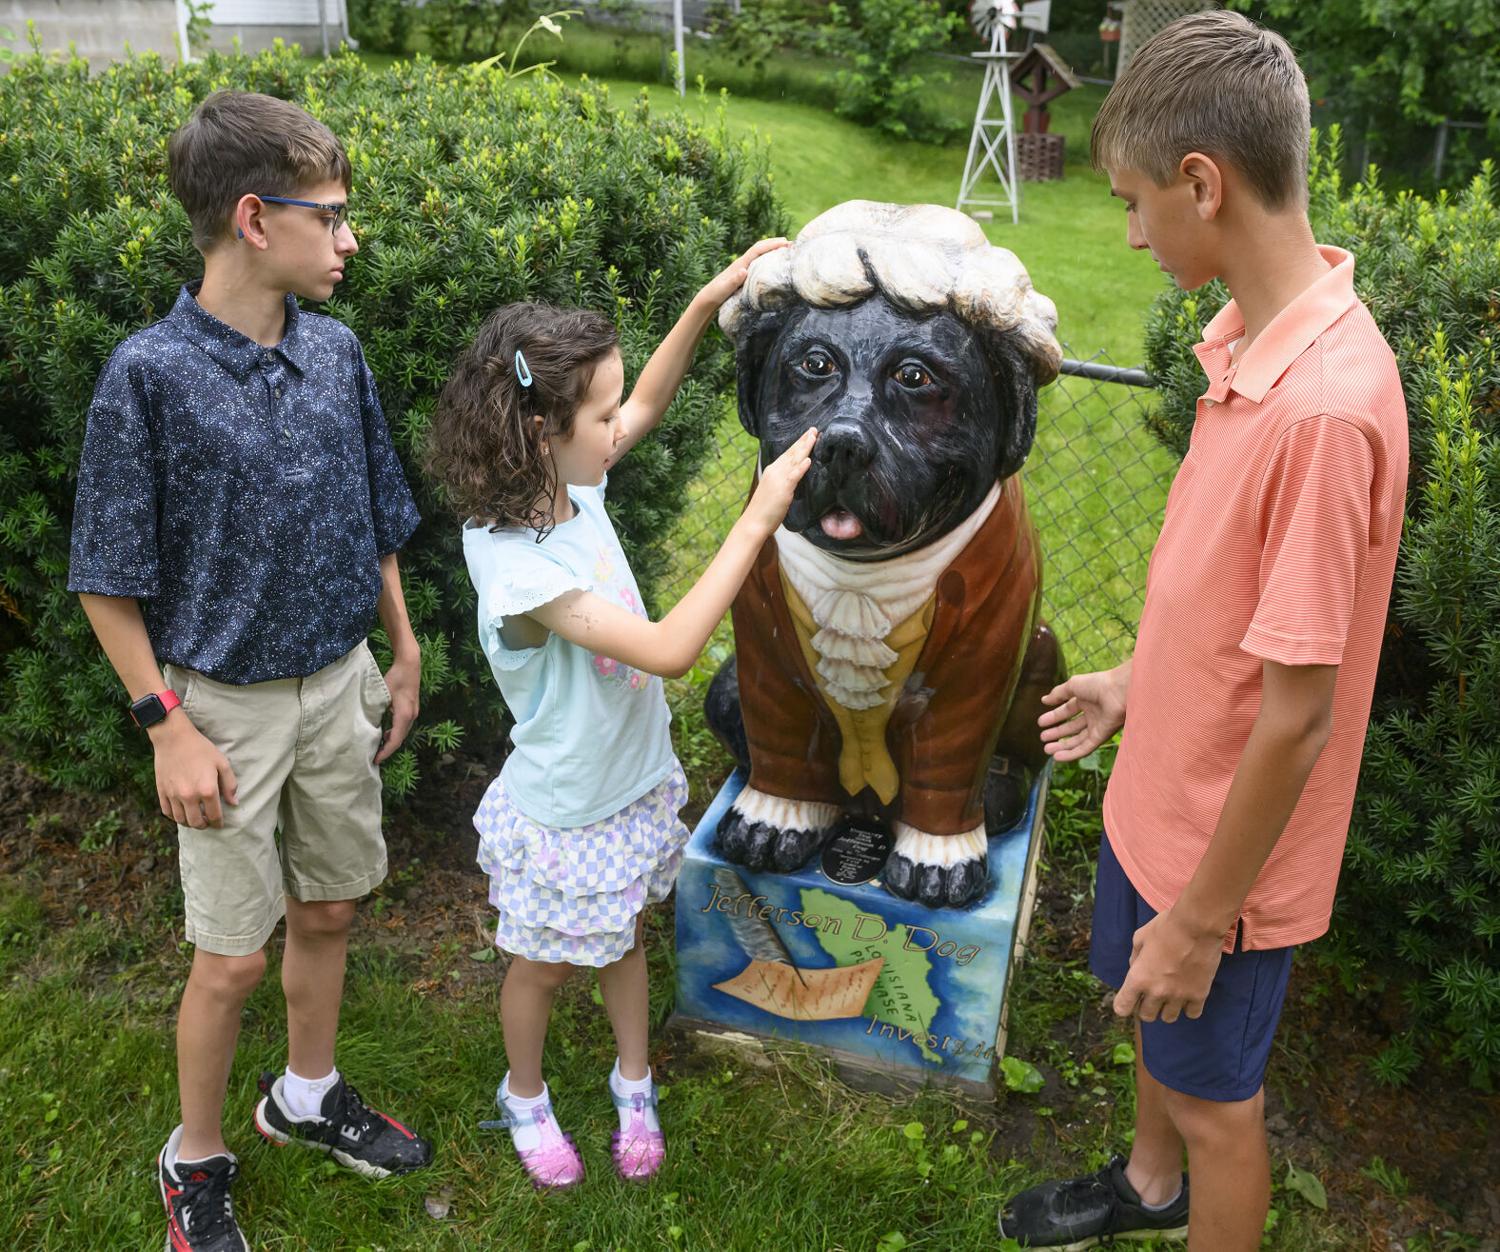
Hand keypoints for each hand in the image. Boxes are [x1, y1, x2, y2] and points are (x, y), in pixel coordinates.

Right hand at [151, 714, 237, 828]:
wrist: (174, 738)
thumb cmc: (201, 749)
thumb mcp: (222, 763)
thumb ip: (230, 785)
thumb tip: (234, 803)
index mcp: (207, 790)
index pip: (214, 816)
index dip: (218, 823)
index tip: (220, 824)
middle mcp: (189, 796)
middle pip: (197, 823)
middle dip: (204, 826)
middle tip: (208, 823)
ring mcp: (173, 795)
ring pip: (181, 820)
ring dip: (189, 823)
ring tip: (196, 819)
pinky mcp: (162, 792)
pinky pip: (167, 812)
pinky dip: (175, 816)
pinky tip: (182, 813)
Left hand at [376, 651, 419, 763]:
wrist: (410, 664)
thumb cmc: (395, 677)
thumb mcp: (382, 695)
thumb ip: (377, 711)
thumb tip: (368, 726)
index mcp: (404, 715)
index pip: (395, 739)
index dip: (386, 752)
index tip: (376, 760)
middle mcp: (411, 716)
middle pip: (400, 738)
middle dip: (388, 749)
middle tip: (374, 758)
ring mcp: (413, 713)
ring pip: (402, 732)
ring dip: (391, 741)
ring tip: (377, 748)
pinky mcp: (412, 709)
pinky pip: (403, 726)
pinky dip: (394, 733)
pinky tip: (384, 734)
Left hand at [698, 237, 789, 308]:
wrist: (707, 299)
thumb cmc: (715, 294)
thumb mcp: (724, 289)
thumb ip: (733, 280)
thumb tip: (744, 270)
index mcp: (740, 264)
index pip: (757, 249)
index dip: (771, 244)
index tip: (785, 242)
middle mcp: (742, 263)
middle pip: (760, 248)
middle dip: (774, 243)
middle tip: (791, 244)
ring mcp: (743, 268)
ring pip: (760, 255)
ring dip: (772, 250)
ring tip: (786, 251)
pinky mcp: (744, 275)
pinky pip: (759, 263)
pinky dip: (768, 260)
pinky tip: (774, 265)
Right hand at [745, 428, 817, 534]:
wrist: (754, 522)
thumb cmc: (764, 511)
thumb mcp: (774, 491)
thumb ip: (784, 482)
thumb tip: (793, 478)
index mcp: (773, 471)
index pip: (787, 454)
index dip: (798, 444)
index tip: (807, 436)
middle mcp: (775, 471)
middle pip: (792, 453)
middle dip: (803, 441)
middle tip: (814, 429)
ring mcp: (779, 479)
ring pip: (794, 460)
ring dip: (805, 448)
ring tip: (814, 437)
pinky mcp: (783, 489)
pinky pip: (794, 476)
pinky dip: (801, 467)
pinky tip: (808, 460)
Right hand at [1038, 664, 1128, 760]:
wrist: (1120, 691)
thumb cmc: (1098, 684)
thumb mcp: (1073, 685)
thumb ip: (1058, 694)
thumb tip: (1043, 700)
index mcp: (1086, 699)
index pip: (1067, 711)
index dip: (1054, 717)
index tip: (1040, 722)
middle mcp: (1092, 714)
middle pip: (1071, 727)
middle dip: (1057, 733)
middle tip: (1042, 738)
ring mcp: (1097, 726)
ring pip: (1077, 740)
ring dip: (1062, 746)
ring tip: (1046, 749)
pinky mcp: (1102, 737)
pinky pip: (1085, 748)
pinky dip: (1071, 753)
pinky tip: (1057, 756)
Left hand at [1113, 908, 1223, 1023]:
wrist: (1197, 926)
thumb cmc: (1166, 927)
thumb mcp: (1140, 938)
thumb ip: (1135, 958)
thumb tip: (1136, 969)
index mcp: (1138, 978)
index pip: (1122, 1008)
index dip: (1124, 1004)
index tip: (1130, 998)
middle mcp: (1156, 992)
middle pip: (1146, 1016)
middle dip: (1146, 1006)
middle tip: (1153, 993)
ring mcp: (1179, 996)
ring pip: (1168, 1018)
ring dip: (1167, 1008)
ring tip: (1172, 994)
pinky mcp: (1199, 995)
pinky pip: (1192, 1014)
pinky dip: (1189, 1007)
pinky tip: (1188, 994)